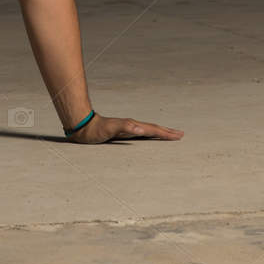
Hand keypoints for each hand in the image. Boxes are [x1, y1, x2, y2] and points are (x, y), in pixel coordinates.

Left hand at [64, 113, 183, 143]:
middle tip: (180, 134)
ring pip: (148, 131)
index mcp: (132, 125)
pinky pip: (141, 135)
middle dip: (167, 131)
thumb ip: (125, 127)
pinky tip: (148, 138)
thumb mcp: (110, 129)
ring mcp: (128, 129)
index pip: (153, 129)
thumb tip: (140, 128)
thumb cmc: (96, 129)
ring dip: (160, 132)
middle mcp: (132, 126)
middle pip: (153, 128)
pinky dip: (149, 136)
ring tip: (169, 134)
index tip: (179, 135)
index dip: (166, 133)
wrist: (83, 126)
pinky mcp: (122, 134)